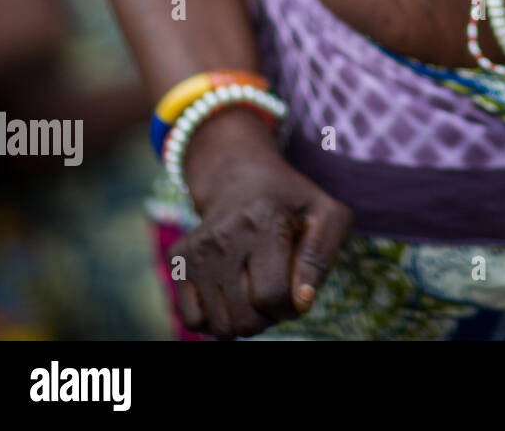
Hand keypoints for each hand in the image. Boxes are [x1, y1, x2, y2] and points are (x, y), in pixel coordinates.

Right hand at [172, 110, 352, 339]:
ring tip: (255, 293)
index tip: (299, 293)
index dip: (293, 307)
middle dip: (270, 318)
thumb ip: (321, 259)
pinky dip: (216, 321)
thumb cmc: (292, 203)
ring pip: (220, 328)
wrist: (240, 177)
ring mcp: (196, 250)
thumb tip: (301, 302)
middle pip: (246, 319)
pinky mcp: (178, 260)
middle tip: (277, 293)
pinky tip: (231, 297)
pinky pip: (194, 321)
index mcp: (264, 221)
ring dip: (245, 322)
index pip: (273, 295)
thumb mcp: (327, 216)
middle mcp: (224, 236)